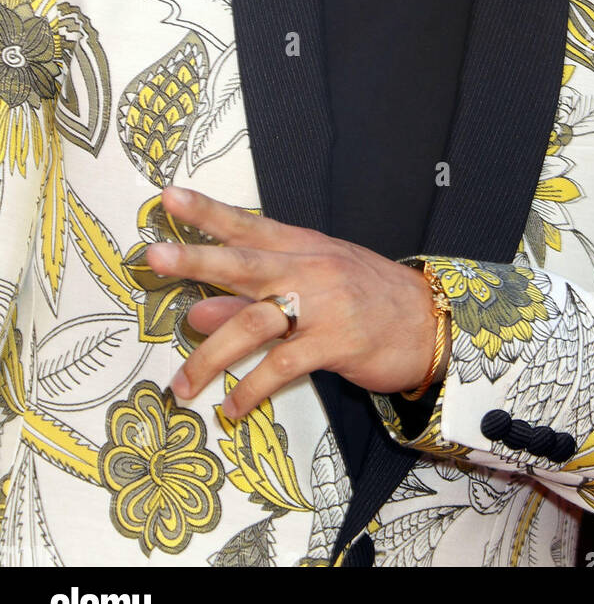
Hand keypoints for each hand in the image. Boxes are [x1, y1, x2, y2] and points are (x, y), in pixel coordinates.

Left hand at [143, 185, 450, 417]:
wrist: (429, 322)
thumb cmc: (366, 299)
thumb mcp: (311, 286)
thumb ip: (250, 299)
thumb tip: (194, 313)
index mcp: (302, 247)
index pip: (247, 225)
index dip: (207, 212)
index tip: (169, 197)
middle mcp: (309, 268)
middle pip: (245, 262)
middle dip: (197, 259)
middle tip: (155, 256)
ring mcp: (324, 304)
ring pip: (257, 322)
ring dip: (212, 355)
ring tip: (181, 385)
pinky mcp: (337, 342)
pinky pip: (283, 365)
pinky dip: (252, 387)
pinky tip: (233, 406)